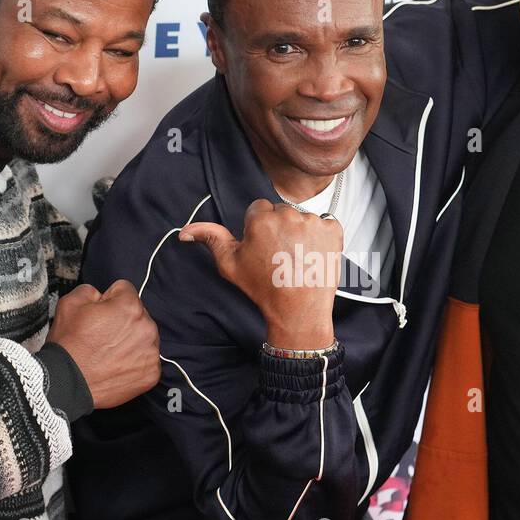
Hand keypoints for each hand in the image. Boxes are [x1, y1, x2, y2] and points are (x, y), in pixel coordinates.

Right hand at [47, 281, 160, 408]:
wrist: (67, 383)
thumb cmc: (68, 345)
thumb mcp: (69, 303)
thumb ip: (91, 290)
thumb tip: (101, 295)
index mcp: (130, 307)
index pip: (125, 290)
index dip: (108, 300)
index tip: (99, 314)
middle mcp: (147, 327)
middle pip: (138, 315)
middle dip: (122, 321)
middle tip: (102, 336)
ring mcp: (151, 352)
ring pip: (144, 337)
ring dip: (131, 341)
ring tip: (108, 353)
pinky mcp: (151, 373)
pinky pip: (146, 360)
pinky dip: (134, 362)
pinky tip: (116, 366)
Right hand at [180, 199, 340, 348]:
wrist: (298, 310)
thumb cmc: (263, 288)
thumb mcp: (230, 264)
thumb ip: (211, 239)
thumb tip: (186, 231)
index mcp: (261, 219)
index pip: (259, 209)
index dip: (260, 229)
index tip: (264, 248)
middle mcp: (288, 215)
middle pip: (281, 211)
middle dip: (280, 228)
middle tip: (280, 256)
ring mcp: (313, 222)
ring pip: (302, 218)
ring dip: (301, 232)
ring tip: (297, 258)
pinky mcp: (333, 230)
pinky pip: (325, 224)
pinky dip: (321, 237)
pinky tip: (313, 255)